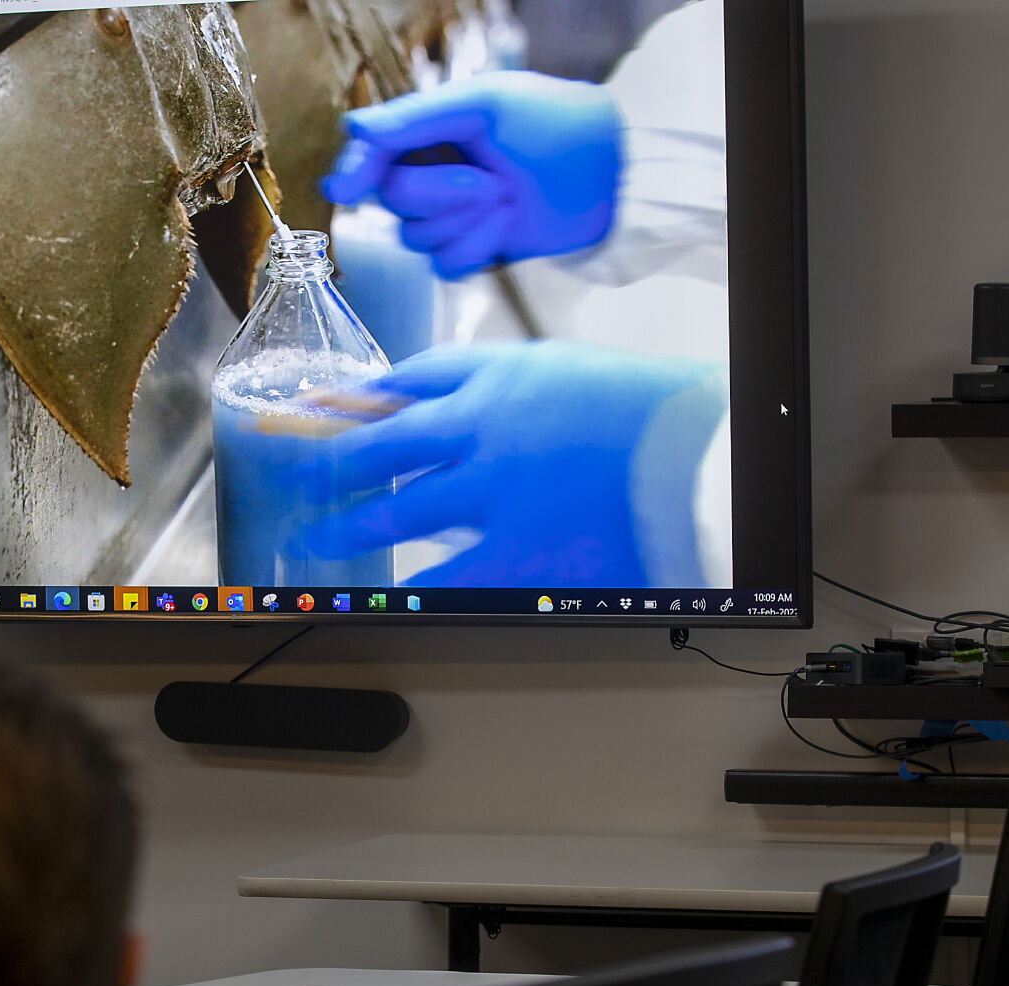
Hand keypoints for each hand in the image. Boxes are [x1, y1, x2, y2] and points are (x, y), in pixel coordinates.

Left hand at [291, 342, 720, 586]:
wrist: (705, 452)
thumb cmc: (650, 408)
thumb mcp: (568, 369)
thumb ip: (503, 382)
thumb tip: (442, 400)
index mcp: (498, 375)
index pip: (408, 381)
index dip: (358, 397)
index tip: (324, 406)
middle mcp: (482, 426)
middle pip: (383, 441)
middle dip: (333, 461)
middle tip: (303, 476)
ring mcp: (495, 489)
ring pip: (398, 505)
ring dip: (347, 524)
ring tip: (312, 539)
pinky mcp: (518, 546)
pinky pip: (447, 575)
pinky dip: (410, 587)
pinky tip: (384, 594)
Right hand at [321, 71, 620, 278]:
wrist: (605, 175)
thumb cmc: (551, 124)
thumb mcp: (483, 106)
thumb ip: (415, 119)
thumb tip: (354, 126)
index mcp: (428, 132)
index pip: (372, 155)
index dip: (357, 171)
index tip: (349, 187)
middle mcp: (430, 173)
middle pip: (392, 201)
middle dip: (439, 193)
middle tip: (489, 179)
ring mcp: (448, 216)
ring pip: (416, 237)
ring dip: (466, 221)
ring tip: (508, 198)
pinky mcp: (469, 251)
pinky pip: (443, 266)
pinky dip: (476, 248)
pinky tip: (507, 227)